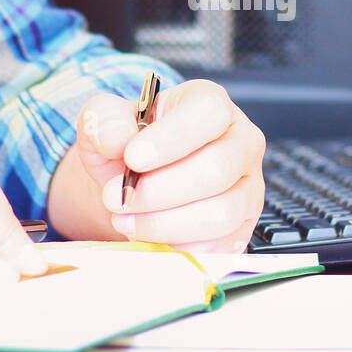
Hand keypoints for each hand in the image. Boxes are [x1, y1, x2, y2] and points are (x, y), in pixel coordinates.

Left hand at [73, 79, 265, 253]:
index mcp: (211, 105)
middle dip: (159, 191)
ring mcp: (247, 189)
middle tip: (118, 197)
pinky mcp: (240, 229)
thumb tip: (115, 138)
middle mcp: (240, 143)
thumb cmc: (132, 148)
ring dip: (163, 223)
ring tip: (125, 218)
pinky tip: (147, 234)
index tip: (133, 158)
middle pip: (217, 169)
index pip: (209, 113)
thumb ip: (104, 120)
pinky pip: (217, 247)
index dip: (172, 138)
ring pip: (219, 214)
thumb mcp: (107, 123)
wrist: (135, 185)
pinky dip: (175, 246)